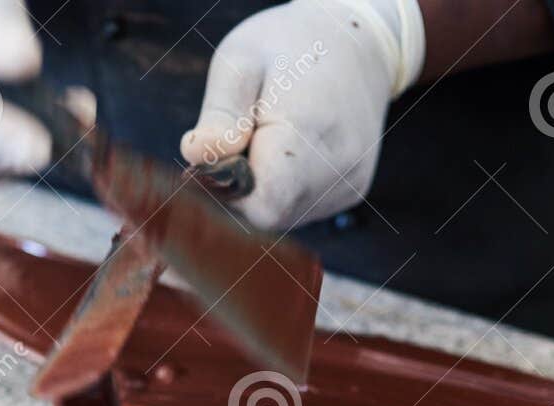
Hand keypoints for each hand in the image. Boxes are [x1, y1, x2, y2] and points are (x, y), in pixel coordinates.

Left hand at [180, 0, 423, 231]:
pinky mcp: (351, 191)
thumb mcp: (242, 61)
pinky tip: (288, 150)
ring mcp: (348, 185)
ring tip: (268, 137)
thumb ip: (220, 113)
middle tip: (242, 137)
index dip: (227, 191)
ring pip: (284, 215)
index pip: (261, 204)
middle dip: (241, 188)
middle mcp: (337, 169)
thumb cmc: (288, 47)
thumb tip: (198, 158)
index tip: (216, 154)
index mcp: (309, 133)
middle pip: (268, 213)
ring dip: (261, 188)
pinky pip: (301, 207)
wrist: (356, 43)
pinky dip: (283, 188)